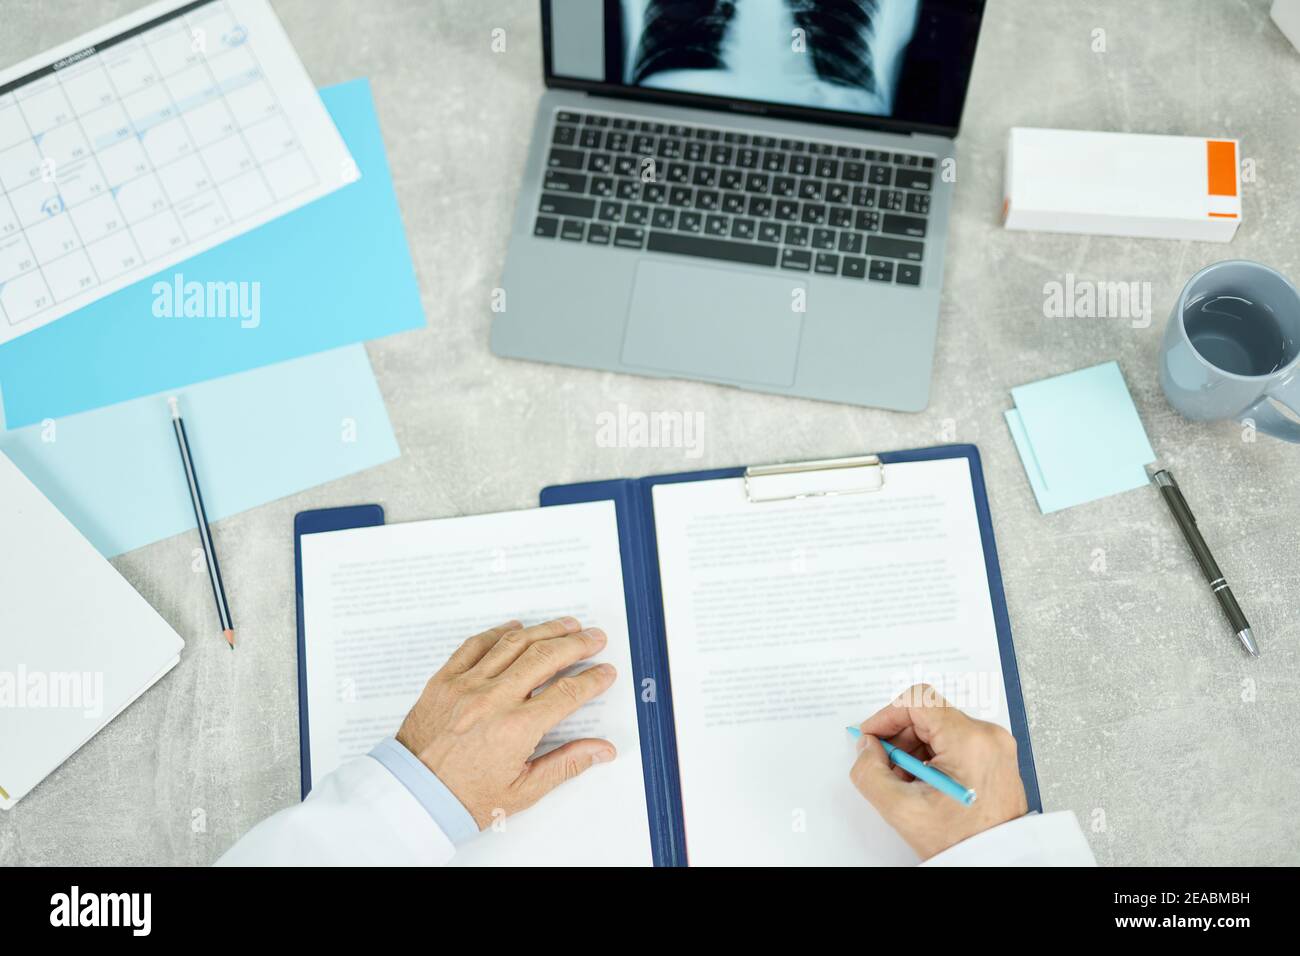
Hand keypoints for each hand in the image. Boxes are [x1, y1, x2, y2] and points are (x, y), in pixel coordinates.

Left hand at [395, 617, 616, 829]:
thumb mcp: (523, 791)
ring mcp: (467, 686)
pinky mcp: (444, 680)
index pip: (567, 693)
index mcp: (516, 729)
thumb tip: (602, 750)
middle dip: (577, 644)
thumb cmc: (465, 798)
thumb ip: (566, 764)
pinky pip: (475, 645)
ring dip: (545, 630)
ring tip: (566, 625)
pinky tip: (516, 628)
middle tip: (594, 637)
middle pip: (546, 658)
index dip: (593, 679)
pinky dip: (498, 633)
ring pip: (514, 644)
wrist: (413, 797)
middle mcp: (493, 700)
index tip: (605, 672)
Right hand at [849, 683, 1027, 859]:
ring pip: (940, 728)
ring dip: (914, 749)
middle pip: (928, 715)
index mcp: (969, 741)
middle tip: (886, 767)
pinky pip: (954, 741)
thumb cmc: (962, 842)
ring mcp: (995, 745)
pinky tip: (924, 783)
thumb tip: (867, 747)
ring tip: (907, 781)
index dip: (886, 716)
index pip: (917, 701)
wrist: (997, 862)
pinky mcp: (995, 755)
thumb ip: (870, 772)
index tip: (872, 736)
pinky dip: (932, 756)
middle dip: (899, 738)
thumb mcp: (902, 810)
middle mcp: (987, 736)